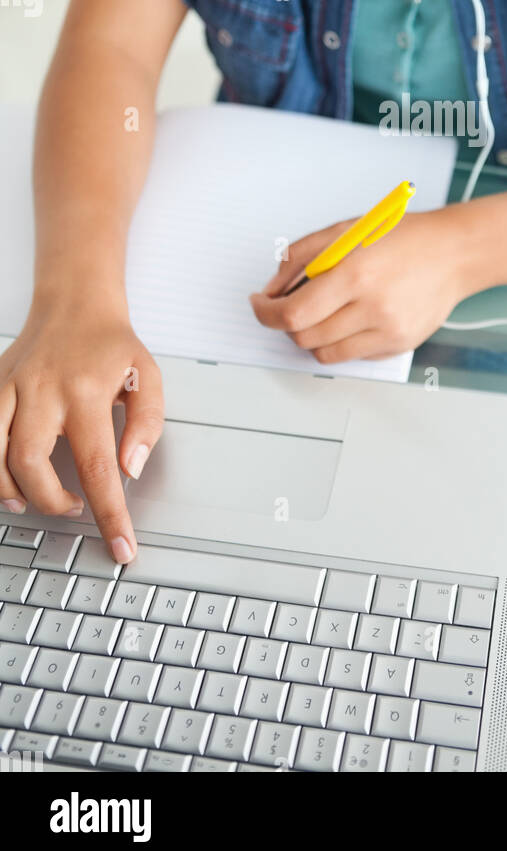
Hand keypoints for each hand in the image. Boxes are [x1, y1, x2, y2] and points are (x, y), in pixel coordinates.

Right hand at [0, 298, 163, 563]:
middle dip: (50, 501)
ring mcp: (12, 388)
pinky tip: (4, 477)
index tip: (120, 547)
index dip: (108, 514)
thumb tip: (130, 469)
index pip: (97, 465)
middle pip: (31, 464)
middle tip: (73, 507)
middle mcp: (44, 391)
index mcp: (87, 392)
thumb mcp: (149, 377)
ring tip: (31, 501)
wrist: (75, 303)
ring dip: (8, 489)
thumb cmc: (111, 345)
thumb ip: (146, 425)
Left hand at [248, 208, 468, 363]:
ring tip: (322, 312)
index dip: (266, 314)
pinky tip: (353, 316)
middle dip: (288, 324)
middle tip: (288, 306)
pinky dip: (342, 341)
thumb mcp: (344, 231)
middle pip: (304, 338)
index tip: (260, 306)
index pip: (293, 314)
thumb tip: (271, 290)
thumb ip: (300, 257)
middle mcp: (372, 307)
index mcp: (355, 274)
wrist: (455, 253)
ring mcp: (387, 331)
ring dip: (312, 336)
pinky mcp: (398, 345)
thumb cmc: (402, 236)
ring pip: (325, 354)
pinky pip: (352, 356)